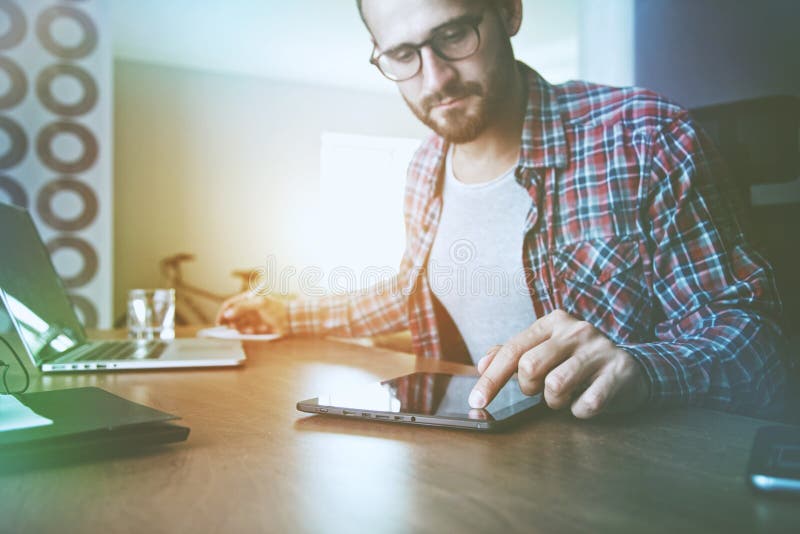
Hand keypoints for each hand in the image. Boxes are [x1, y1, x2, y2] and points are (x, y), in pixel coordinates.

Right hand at [216, 292, 289, 334]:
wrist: (290, 320)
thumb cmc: (277, 309)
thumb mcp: (260, 304)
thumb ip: (243, 307)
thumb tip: (228, 313)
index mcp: (247, 299)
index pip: (230, 304)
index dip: (223, 313)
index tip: (219, 322)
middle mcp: (247, 308)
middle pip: (232, 316)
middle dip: (230, 323)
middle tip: (229, 329)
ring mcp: (250, 318)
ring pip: (238, 325)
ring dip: (239, 328)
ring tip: (249, 329)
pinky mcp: (255, 328)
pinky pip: (245, 331)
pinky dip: (247, 332)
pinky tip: (255, 331)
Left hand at [469, 309, 648, 418]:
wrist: (632, 367)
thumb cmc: (579, 360)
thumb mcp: (547, 349)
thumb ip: (514, 353)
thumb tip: (483, 363)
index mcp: (553, 322)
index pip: (513, 350)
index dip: (491, 379)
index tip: (477, 401)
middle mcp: (576, 330)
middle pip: (530, 366)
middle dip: (530, 388)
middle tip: (541, 391)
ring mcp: (599, 349)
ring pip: (556, 385)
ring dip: (556, 401)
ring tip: (567, 395)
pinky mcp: (619, 372)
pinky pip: (587, 403)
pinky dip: (580, 410)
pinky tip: (586, 401)